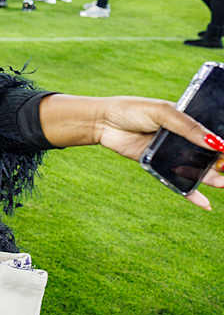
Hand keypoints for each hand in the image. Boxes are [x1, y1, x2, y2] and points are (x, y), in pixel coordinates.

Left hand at [41, 94, 223, 209]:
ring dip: (212, 178)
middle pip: (209, 154)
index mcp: (187, 121)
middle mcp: (182, 138)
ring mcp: (172, 153)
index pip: (212, 134)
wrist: (102, 122)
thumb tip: (216, 143)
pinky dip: (191, 194)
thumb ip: (188, 127)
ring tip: (223, 184)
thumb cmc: (132, 110)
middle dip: (222, 163)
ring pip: (197, 169)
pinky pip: (178, 181)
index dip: (222, 143)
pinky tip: (205, 204)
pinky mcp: (159, 165)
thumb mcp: (162, 112)